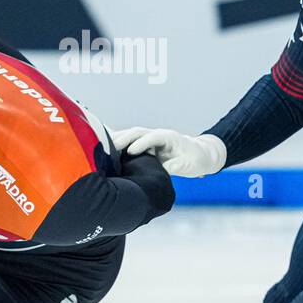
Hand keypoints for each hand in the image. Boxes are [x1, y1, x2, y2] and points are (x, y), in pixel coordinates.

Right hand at [111, 127, 226, 177]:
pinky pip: (129, 142)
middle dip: (124, 139)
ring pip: (131, 135)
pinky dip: (118, 144)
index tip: (132, 151)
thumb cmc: (197, 159)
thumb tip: (161, 169)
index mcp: (170, 138)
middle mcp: (158, 135)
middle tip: (110, 149)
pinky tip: (104, 147)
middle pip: (138, 132)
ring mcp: (151, 139)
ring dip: (117, 140)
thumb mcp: (189, 165)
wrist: (201, 154)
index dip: (142, 143)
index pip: (153, 137)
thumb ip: (175, 166)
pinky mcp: (146, 145)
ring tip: (101, 147)